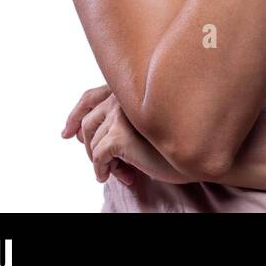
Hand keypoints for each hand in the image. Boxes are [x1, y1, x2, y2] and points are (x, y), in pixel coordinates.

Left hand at [82, 91, 196, 185]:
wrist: (198, 152)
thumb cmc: (175, 139)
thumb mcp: (144, 125)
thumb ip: (120, 120)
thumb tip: (81, 133)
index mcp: (130, 89)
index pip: (90, 97)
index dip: (75, 116)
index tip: (67, 134)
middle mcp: (123, 96)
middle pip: (88, 123)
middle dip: (90, 147)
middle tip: (101, 165)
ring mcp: (120, 114)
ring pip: (93, 143)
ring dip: (103, 162)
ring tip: (122, 172)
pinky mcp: (120, 134)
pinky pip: (98, 157)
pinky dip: (104, 170)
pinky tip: (122, 176)